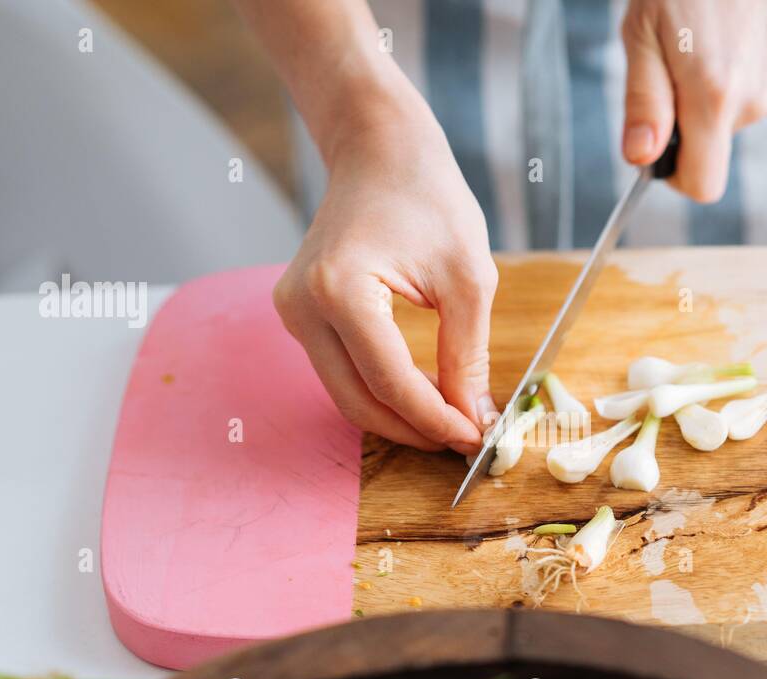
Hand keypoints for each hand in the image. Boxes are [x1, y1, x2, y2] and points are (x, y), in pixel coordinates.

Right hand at [273, 103, 496, 453]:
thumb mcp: (467, 279)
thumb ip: (468, 356)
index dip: (435, 419)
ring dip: (396, 416)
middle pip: (358, 401)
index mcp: (340, 291)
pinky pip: (339, 371)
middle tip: (462, 440)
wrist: (379, 150)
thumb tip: (474, 419)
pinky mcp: (298, 315)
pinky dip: (379, 391)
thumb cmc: (427, 197)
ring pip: (345, 394)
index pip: (390, 382)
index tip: (474, 439)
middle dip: (413, 429)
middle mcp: (303, 306)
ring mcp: (293, 312)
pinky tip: (420, 396)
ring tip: (447, 421)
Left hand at [620, 0, 766, 201]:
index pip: (702, 183)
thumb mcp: (644, 35)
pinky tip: (722, 34)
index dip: (674, 176)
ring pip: (728, 119)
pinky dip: (729, 76)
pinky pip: (748, 94)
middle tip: (670, 61)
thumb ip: (644, 103)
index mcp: (716, 99)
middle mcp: (754, 102)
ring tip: (698, 39)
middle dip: (685, 121)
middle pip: (711, 147)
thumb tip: (640, 160)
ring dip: (706, 94)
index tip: (657, 148)